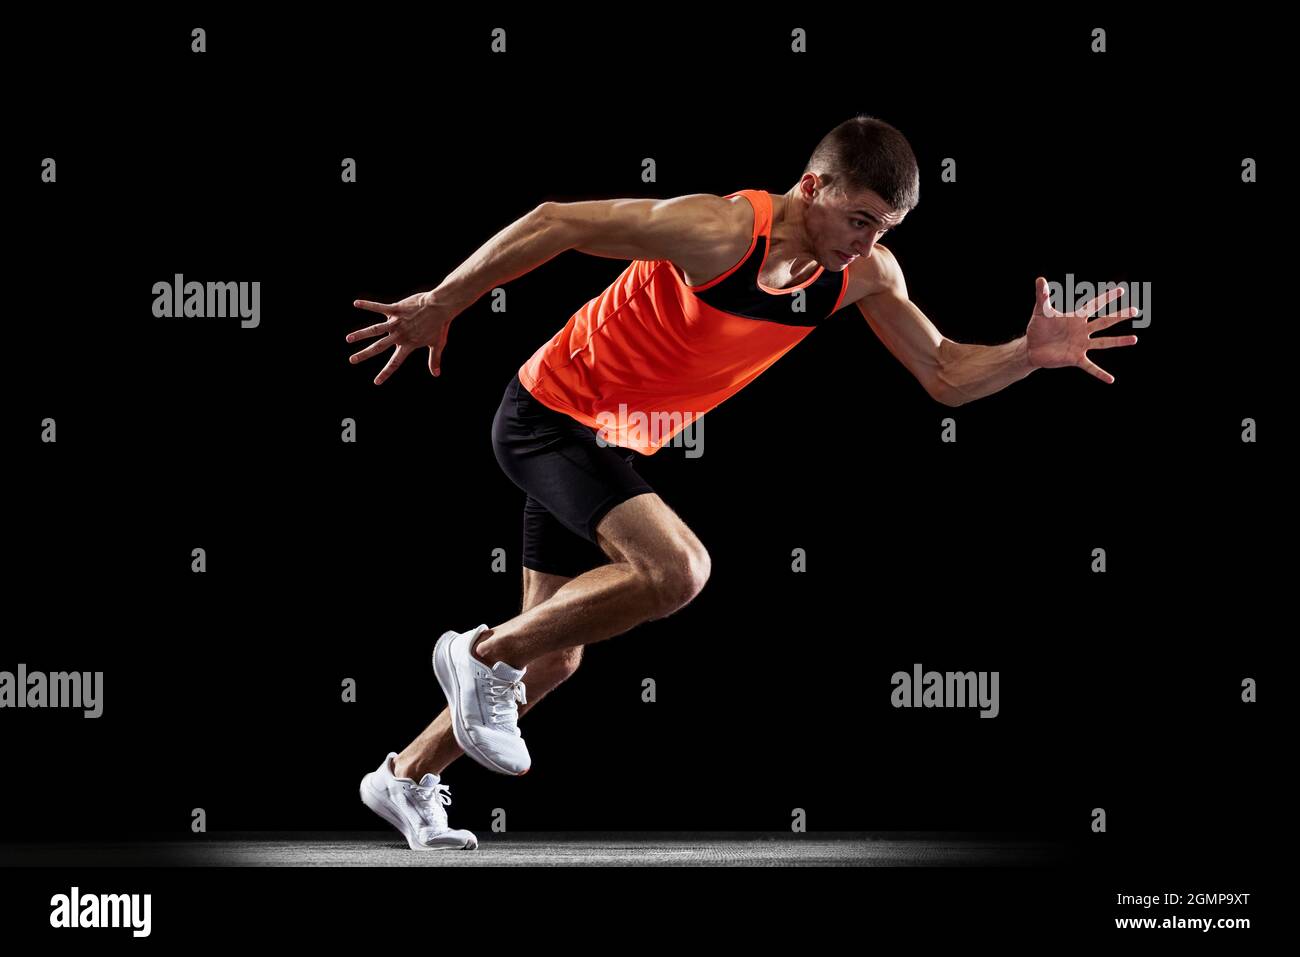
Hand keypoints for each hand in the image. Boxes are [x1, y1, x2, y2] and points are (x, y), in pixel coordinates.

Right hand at [346, 291, 457, 384]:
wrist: (440, 307)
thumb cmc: (440, 325)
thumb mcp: (437, 344)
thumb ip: (434, 360)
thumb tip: (436, 374)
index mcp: (408, 345)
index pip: (395, 363)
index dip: (385, 373)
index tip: (376, 382)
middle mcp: (399, 335)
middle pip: (379, 347)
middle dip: (364, 354)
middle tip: (352, 360)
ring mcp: (396, 322)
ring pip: (375, 330)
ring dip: (361, 334)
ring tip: (349, 338)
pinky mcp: (396, 309)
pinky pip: (379, 307)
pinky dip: (368, 305)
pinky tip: (356, 303)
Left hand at [1025, 277, 1139, 383]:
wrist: (1031, 348)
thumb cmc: (1038, 328)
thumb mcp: (1040, 311)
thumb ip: (1042, 296)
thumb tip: (1040, 279)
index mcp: (1076, 318)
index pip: (1093, 305)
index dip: (1106, 298)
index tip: (1120, 290)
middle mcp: (1082, 331)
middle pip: (1104, 322)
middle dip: (1119, 316)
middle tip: (1135, 310)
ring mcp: (1080, 345)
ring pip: (1103, 342)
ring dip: (1118, 341)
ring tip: (1134, 339)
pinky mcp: (1075, 358)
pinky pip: (1090, 367)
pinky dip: (1100, 373)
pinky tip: (1111, 380)